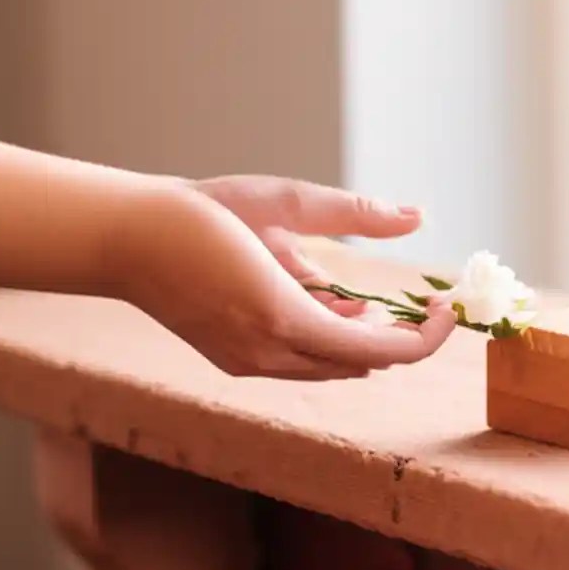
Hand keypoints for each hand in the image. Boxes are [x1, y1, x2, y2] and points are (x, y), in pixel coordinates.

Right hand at [108, 175, 455, 379]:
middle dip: (397, 336)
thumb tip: (416, 216)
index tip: (445, 309)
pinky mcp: (236, 362)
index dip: (424, 338)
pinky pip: (302, 362)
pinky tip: (323, 301)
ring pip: (332, 366)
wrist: (123, 239)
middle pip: (362, 364)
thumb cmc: (201, 212)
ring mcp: (249, 364)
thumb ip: (354, 212)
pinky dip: (327, 339)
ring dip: (360, 337)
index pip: (381, 352)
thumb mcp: (282, 202)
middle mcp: (269, 355)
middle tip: (418, 301)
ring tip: (361, 293)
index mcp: (285, 319)